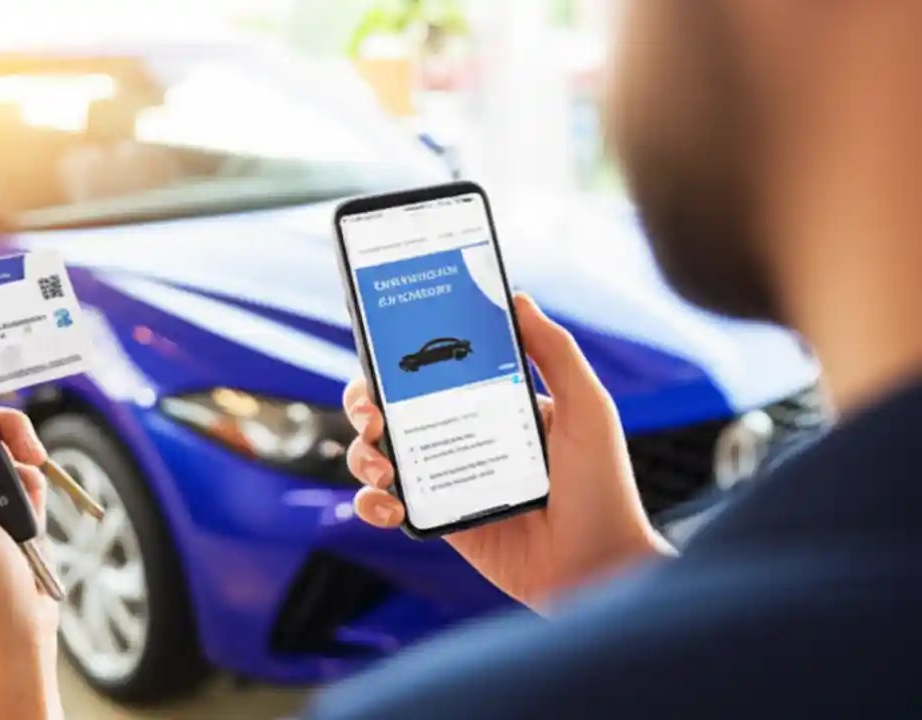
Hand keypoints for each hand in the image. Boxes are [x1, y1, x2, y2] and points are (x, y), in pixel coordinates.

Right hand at [344, 294, 673, 611]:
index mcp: (491, 402)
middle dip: (362, 403)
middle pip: (388, 407)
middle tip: (372, 415)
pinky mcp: (437, 519)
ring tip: (383, 468)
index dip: (398, 357)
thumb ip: (556, 352)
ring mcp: (445, 478)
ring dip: (361, 454)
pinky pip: (384, 505)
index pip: (431, 368)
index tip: (383, 348)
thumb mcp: (588, 410)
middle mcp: (461, 435)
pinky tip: (390, 506)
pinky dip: (371, 503)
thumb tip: (516, 296)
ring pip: (375, 453)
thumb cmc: (604, 488)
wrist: (599, 568)